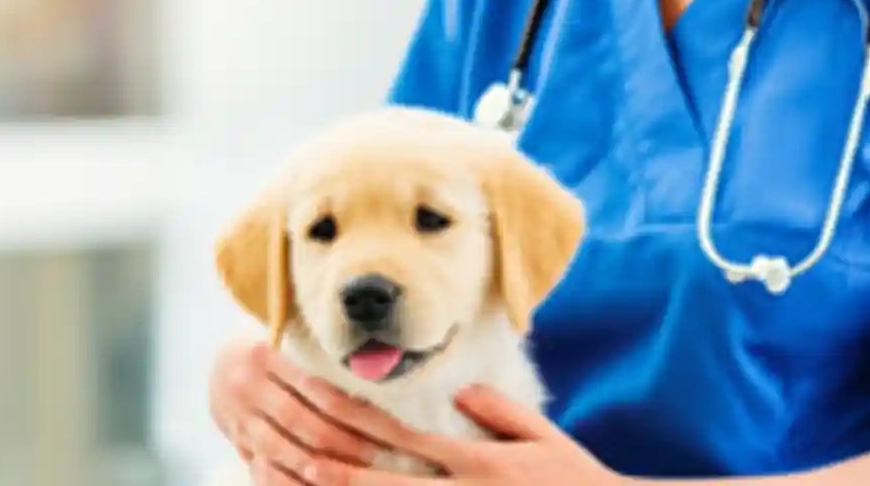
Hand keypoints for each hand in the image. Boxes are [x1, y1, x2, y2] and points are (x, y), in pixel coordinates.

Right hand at [207, 339, 376, 482]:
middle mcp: (248, 389)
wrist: (213, 363)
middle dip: (352, 448)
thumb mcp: (285, 343)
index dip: (362, 416)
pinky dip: (293, 484)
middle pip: (310, 426)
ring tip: (361, 478)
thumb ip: (317, 366)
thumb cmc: (267, 351)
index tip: (397, 434)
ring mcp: (239, 421)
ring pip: (288, 454)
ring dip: (329, 471)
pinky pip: (265, 473)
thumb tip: (378, 385)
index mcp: (264, 357)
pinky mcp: (237, 445)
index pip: (323, 392)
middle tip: (388, 462)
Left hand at [289, 383, 625, 485]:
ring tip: (304, 482)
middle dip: (336, 470)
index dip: (359, 422)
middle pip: (384, 483)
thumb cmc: (575, 481)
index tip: (323, 404)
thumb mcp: (542, 438)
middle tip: (294, 454)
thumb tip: (457, 393)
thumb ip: (498, 411)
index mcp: (477, 464)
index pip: (405, 438)